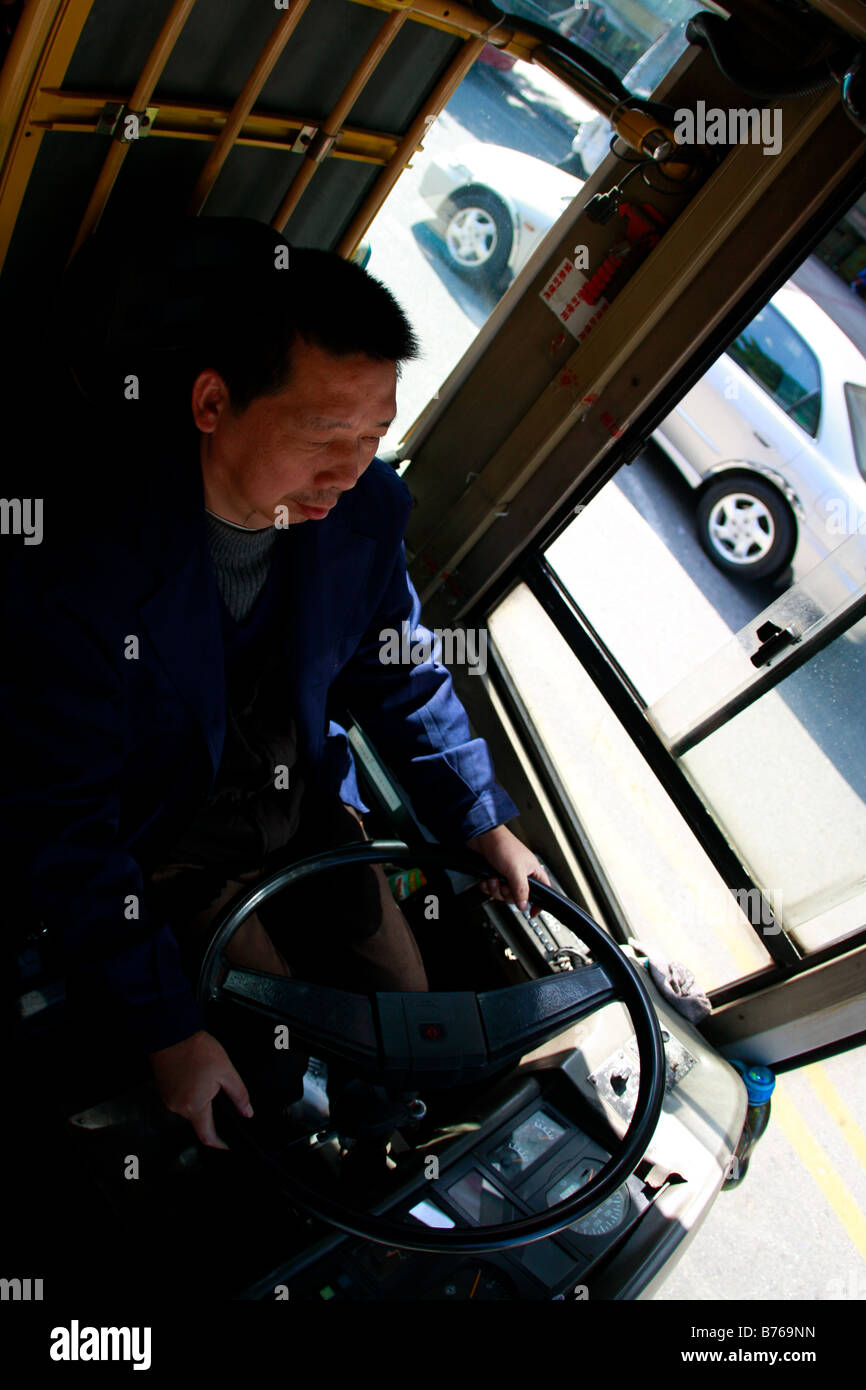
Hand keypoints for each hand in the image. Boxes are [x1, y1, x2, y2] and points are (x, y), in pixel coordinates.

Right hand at [148, 1029, 253, 1149]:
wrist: (171, 1033)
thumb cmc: (195, 1049)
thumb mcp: (226, 1071)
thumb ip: (239, 1094)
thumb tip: (247, 1112)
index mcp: (195, 1106)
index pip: (207, 1136)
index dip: (219, 1145)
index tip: (227, 1146)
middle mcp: (178, 1107)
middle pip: (199, 1120)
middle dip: (211, 1110)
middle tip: (217, 1088)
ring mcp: (168, 1099)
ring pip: (190, 1108)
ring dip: (200, 1099)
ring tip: (205, 1076)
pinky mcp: (164, 1090)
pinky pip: (181, 1099)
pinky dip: (190, 1092)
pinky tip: (194, 1075)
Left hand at [465, 824, 550, 917]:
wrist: (482, 836)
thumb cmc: (503, 845)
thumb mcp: (515, 870)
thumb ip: (521, 890)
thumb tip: (524, 906)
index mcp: (533, 872)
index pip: (542, 892)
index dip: (538, 903)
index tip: (532, 913)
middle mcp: (521, 875)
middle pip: (517, 897)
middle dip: (506, 893)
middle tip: (504, 883)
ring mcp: (507, 876)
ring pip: (503, 894)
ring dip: (495, 888)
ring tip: (494, 877)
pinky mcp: (495, 875)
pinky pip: (492, 890)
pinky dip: (488, 886)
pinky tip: (487, 878)